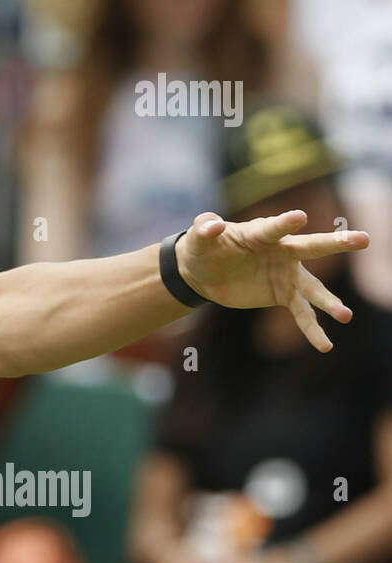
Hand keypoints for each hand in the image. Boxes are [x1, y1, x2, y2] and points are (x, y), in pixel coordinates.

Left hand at [175, 210, 368, 351]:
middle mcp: (281, 251)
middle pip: (310, 248)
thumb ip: (204, 228)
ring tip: (345, 315)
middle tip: (363, 239)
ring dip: (328, 302)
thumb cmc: (203, 247)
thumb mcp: (198, 237)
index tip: (300, 217)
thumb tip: (212, 226)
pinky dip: (313, 330)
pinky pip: (302, 314)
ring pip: (313, 289)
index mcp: (261, 233)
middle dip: (335, 243)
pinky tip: (325, 346)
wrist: (202, 272)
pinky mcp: (283, 295)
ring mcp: (286, 275)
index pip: (274, 228)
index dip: (285, 223)